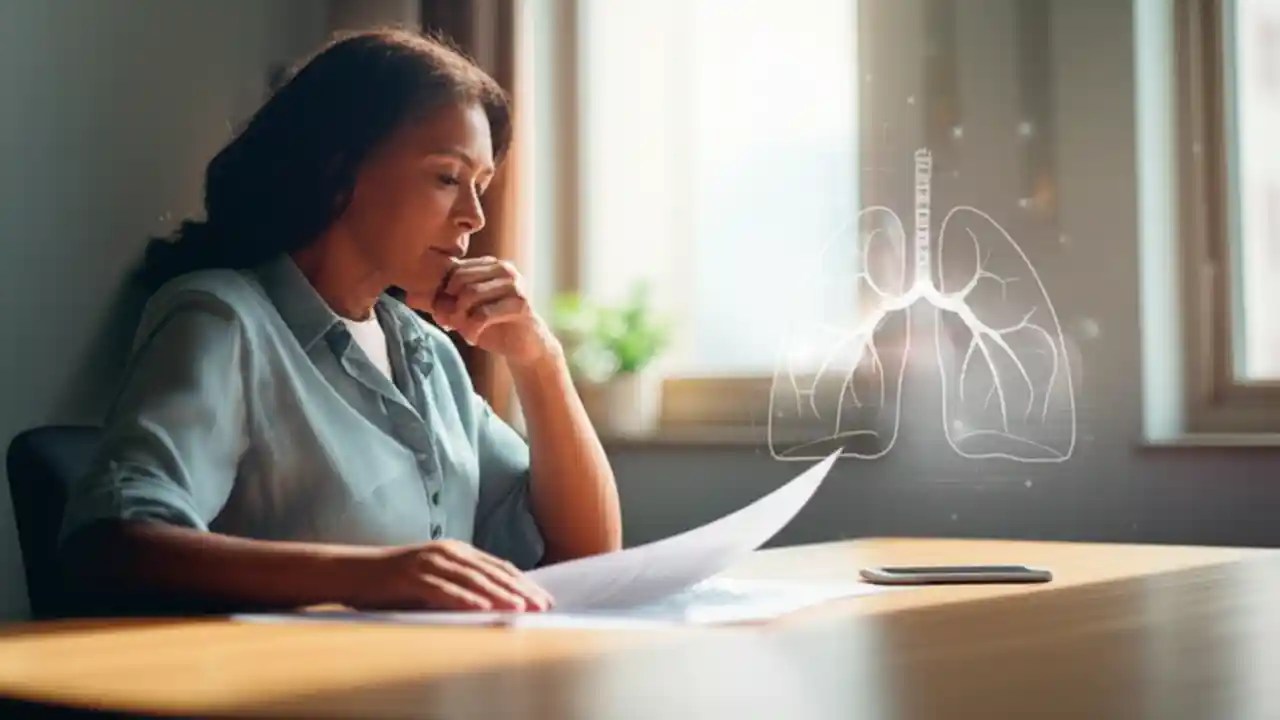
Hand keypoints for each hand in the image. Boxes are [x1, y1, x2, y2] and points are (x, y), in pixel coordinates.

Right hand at [348, 540, 553, 611]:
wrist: (354, 573)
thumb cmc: (397, 582)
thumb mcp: (436, 578)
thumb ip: (463, 583)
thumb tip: (497, 602)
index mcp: (458, 551)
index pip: (499, 567)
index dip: (524, 583)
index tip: (545, 599)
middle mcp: (448, 552)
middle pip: (491, 572)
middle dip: (520, 590)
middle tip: (542, 606)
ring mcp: (429, 562)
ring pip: (472, 580)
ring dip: (498, 595)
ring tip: (519, 608)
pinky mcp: (411, 576)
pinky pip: (442, 589)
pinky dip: (463, 599)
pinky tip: (480, 609)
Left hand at [405, 257, 560, 367]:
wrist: (524, 346)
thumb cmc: (493, 325)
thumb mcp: (461, 313)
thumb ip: (438, 302)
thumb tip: (408, 296)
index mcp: (488, 265)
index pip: (453, 269)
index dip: (440, 292)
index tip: (440, 315)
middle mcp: (503, 269)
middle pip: (460, 279)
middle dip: (448, 305)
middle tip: (449, 324)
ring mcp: (515, 285)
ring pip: (470, 294)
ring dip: (459, 318)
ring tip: (461, 331)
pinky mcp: (521, 305)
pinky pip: (484, 314)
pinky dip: (472, 329)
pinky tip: (473, 339)